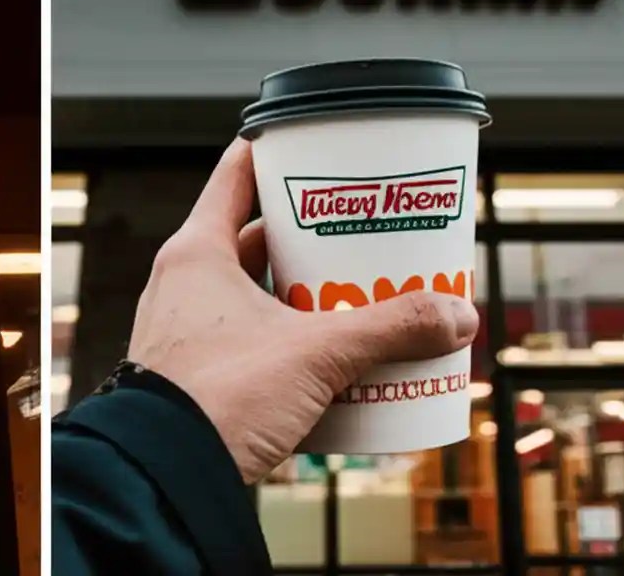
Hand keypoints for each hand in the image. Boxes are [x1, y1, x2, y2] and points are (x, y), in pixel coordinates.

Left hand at [127, 140, 478, 483]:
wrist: (166, 476)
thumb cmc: (220, 397)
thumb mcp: (317, 354)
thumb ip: (390, 329)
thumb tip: (457, 315)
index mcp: (197, 251)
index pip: (238, 174)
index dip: (280, 154)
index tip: (323, 147)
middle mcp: (185, 282)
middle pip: (258, 239)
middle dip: (314, 239)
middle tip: (366, 235)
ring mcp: (188, 329)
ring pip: (258, 294)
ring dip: (305, 295)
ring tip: (362, 297)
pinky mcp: (199, 374)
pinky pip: (252, 340)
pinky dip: (290, 340)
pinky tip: (333, 358)